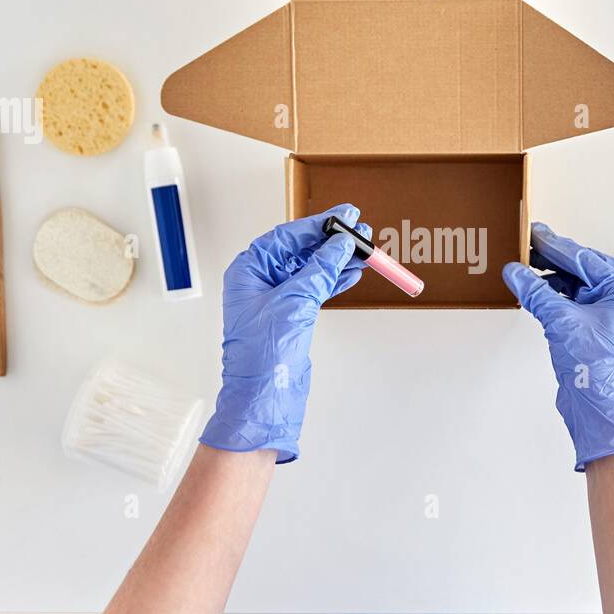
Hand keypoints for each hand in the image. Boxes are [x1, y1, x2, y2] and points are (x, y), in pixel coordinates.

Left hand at [198, 203, 368, 462]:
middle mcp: (260, 282)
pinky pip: (317, 289)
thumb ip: (320, 269)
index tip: (344, 216)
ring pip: (313, 270)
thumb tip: (339, 245)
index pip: (286, 237)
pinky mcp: (292, 316)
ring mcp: (277, 299)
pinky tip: (353, 272)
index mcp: (249, 271)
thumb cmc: (262, 355)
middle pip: (301, 251)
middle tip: (360, 231)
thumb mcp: (295, 301)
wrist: (264, 397)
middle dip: (332, 242)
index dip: (318, 225)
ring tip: (365, 251)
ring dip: (339, 260)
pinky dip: (336, 280)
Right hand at [503, 222, 613, 470]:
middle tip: (528, 245)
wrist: (600, 411)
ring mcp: (607, 319)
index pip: (585, 260)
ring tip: (526, 268)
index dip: (556, 246)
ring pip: (575, 289)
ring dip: (551, 279)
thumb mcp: (562, 321)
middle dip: (553, 259)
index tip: (535, 234)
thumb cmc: (598, 371)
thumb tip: (517, 272)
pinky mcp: (592, 334)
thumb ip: (537, 292)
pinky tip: (534, 292)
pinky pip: (571, 307)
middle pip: (582, 271)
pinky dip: (552, 298)